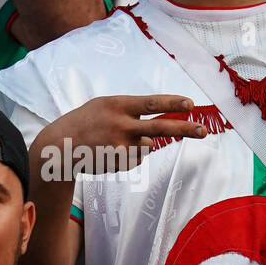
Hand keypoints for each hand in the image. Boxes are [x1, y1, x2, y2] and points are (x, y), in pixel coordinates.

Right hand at [37, 94, 204, 175]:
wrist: (61, 145)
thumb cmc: (86, 121)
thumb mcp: (104, 106)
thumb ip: (130, 111)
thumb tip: (160, 126)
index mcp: (117, 105)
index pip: (151, 103)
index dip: (172, 103)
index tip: (190, 103)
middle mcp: (120, 125)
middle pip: (160, 127)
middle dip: (185, 129)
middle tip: (204, 131)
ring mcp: (120, 145)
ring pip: (148, 145)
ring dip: (139, 144)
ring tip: (115, 141)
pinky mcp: (119, 161)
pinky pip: (137, 158)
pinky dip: (129, 155)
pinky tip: (110, 151)